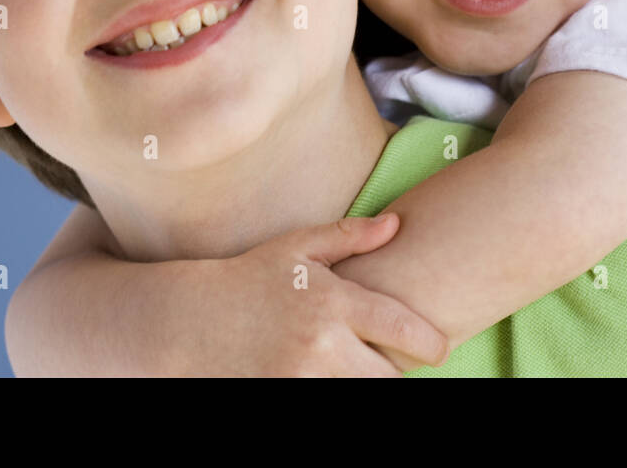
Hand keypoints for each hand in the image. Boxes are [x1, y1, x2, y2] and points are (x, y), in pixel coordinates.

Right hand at [159, 213, 449, 376]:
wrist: (188, 323)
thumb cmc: (248, 279)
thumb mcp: (297, 248)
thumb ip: (349, 235)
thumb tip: (396, 224)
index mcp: (332, 302)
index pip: (402, 329)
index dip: (431, 344)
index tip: (439, 348)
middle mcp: (321, 345)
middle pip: (389, 377)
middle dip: (397, 371)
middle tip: (393, 360)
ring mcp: (301, 379)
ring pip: (361, 393)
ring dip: (366, 382)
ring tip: (360, 365)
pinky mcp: (283, 398)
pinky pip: (328, 403)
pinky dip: (337, 391)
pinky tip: (331, 374)